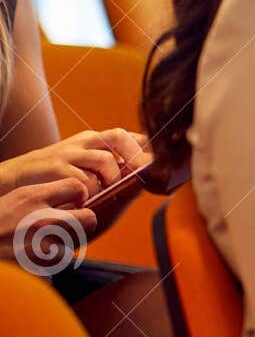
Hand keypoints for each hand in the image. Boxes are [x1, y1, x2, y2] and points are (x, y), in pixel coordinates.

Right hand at [0, 129, 148, 198]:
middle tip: (141, 173)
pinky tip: (84, 200)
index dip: (146, 147)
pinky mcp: (57, 167)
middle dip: (136, 155)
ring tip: (105, 191)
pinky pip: (84, 180)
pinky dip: (90, 192)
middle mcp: (84, 143)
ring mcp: (70, 153)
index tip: (157, 163)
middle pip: (119, 136)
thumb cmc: (57, 176)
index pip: (128, 136)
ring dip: (112, 179)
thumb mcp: (84, 167)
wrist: (16, 178)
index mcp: (94, 141)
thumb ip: (111, 170)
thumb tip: (146, 176)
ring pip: (105, 160)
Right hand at [0, 179, 96, 271]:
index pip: (76, 186)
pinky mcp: (41, 270)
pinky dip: (46, 268)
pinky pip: (57, 268)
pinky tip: (29, 263)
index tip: (73, 201)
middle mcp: (41, 220)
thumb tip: (76, 195)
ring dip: (61, 249)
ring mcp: (43, 246)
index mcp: (31, 198)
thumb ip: (42, 197)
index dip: (78, 195)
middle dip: (83, 222)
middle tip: (70, 226)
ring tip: (38, 248)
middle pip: (89, 218)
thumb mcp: (13, 200)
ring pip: (74, 247)